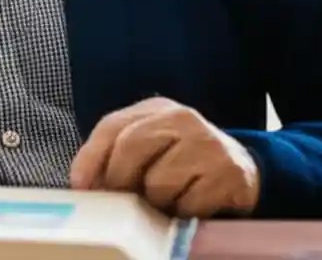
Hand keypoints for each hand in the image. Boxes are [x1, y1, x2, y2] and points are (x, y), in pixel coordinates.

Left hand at [69, 97, 259, 217]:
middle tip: (123, 199)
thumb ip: (116, 156)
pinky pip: (188, 204)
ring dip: (157, 201)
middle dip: (120, 180)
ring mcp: (207, 142)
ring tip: (168, 198)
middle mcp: (182, 117)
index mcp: (155, 109)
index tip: (80, 185)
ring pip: (159, 181)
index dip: (90, 157)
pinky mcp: (229, 172)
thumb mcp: (149, 148)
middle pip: (131, 147)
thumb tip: (85, 184)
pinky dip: (183, 212)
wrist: (241, 168)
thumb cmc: (181, 161)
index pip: (112, 126)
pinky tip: (191, 204)